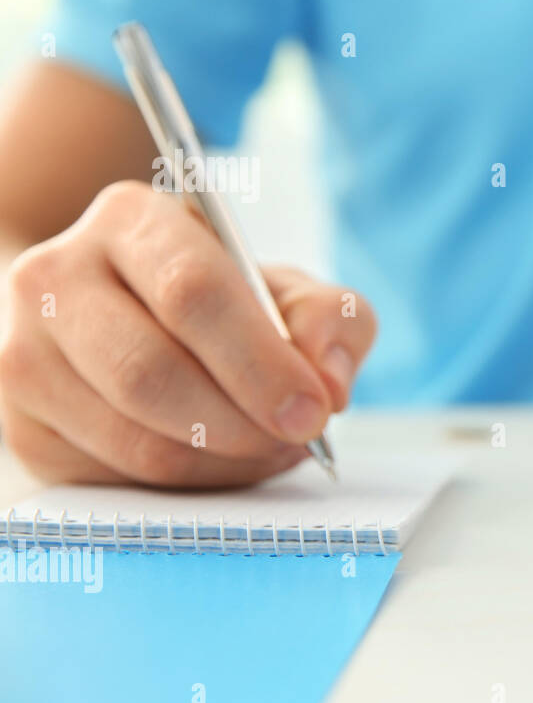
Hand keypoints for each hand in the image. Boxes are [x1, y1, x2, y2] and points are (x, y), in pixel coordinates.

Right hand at [0, 181, 376, 485]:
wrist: (139, 323)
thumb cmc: (228, 304)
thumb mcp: (292, 293)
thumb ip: (332, 320)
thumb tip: (327, 381)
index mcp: (131, 220)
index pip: (191, 292)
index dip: (259, 362)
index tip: (312, 410)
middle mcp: (55, 277)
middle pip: (148, 372)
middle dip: (241, 422)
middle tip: (298, 438)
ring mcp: (23, 354)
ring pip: (133, 439)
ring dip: (223, 461)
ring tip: (271, 447)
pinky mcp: (23, 427)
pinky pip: (117, 478)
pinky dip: (189, 482)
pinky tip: (223, 458)